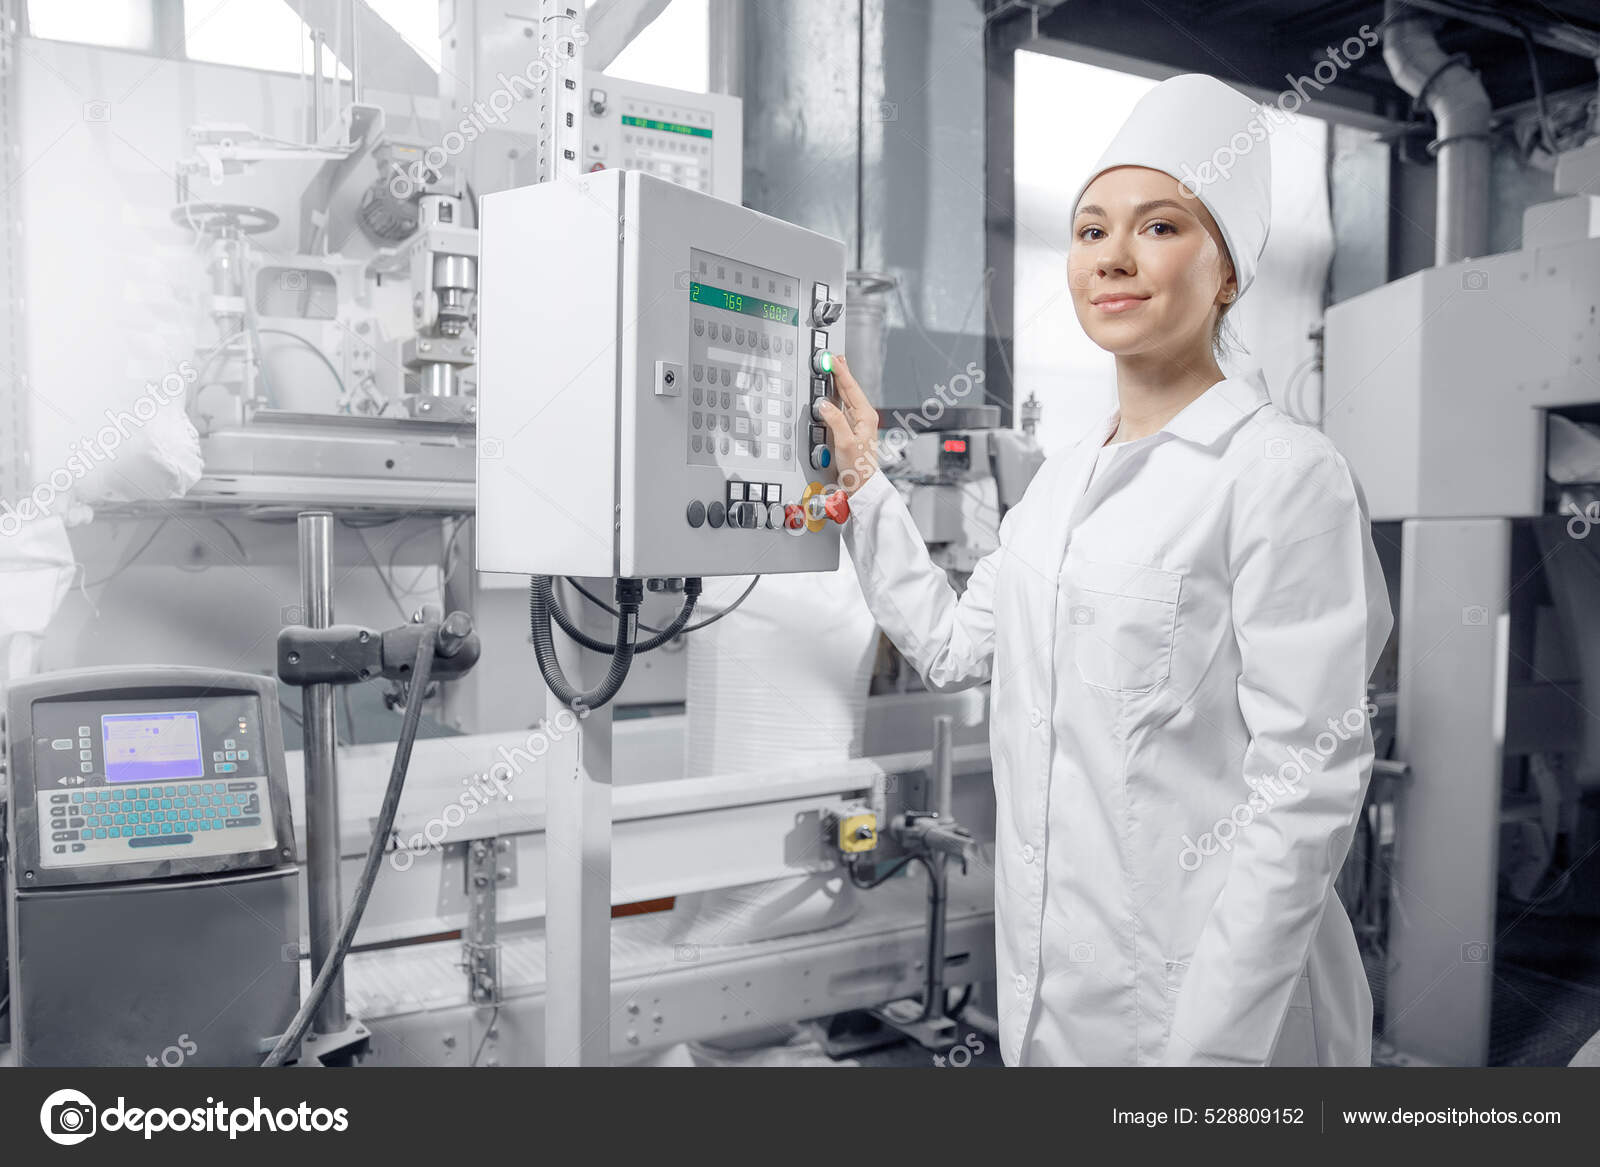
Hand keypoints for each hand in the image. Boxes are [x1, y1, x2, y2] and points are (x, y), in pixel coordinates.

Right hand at [814, 354, 880, 496]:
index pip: (850, 388)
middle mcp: (864, 417)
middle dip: (841, 372)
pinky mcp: (851, 429)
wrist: (861, 485)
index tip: (833, 358)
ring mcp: (858, 422)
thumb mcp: (844, 443)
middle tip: (833, 356)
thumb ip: (834, 420)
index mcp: (866, 416)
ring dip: (838, 382)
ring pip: (846, 396)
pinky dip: (836, 395)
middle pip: (850, 388)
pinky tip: (832, 392)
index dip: (841, 371)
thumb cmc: (858, 467)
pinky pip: (842, 406)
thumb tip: (823, 404)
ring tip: (833, 368)